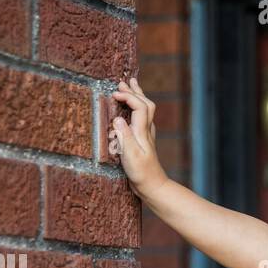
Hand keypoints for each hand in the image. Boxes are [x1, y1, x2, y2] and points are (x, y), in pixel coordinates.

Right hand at [107, 75, 168, 198]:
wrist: (152, 186)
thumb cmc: (140, 172)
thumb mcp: (129, 155)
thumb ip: (124, 136)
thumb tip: (117, 118)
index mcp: (142, 131)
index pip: (139, 106)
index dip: (128, 96)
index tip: (114, 94)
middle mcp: (146, 130)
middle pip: (145, 104)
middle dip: (135, 91)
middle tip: (124, 82)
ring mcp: (147, 135)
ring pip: (146, 110)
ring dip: (138, 96)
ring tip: (131, 86)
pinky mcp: (144, 141)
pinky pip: (143, 117)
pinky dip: (137, 107)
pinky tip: (133, 109)